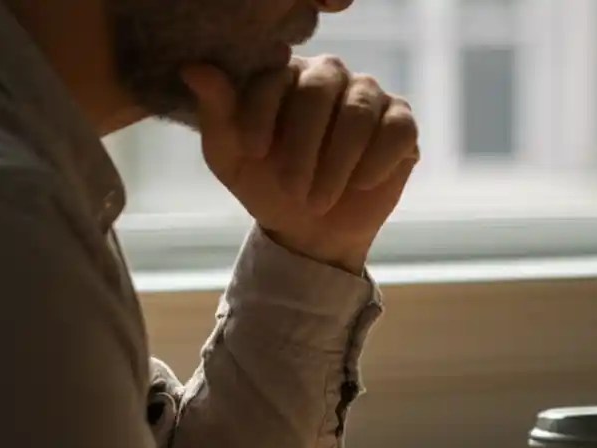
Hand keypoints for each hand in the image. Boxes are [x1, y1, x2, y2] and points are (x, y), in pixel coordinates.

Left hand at [182, 57, 419, 273]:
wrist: (311, 230)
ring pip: (359, 111)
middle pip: (320, 90)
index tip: (254, 153)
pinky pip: (398, 130)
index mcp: (287, 72)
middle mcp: (331, 74)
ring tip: (320, 199)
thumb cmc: (266, 185)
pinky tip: (361, 184)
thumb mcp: (230, 156)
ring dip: (338, 161)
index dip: (262, 112)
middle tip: (293, 189)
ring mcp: (370, 97)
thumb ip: (216, 112)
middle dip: (304, 145)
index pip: (275, 74)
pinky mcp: (402, 125)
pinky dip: (378, 160)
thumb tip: (194, 69)